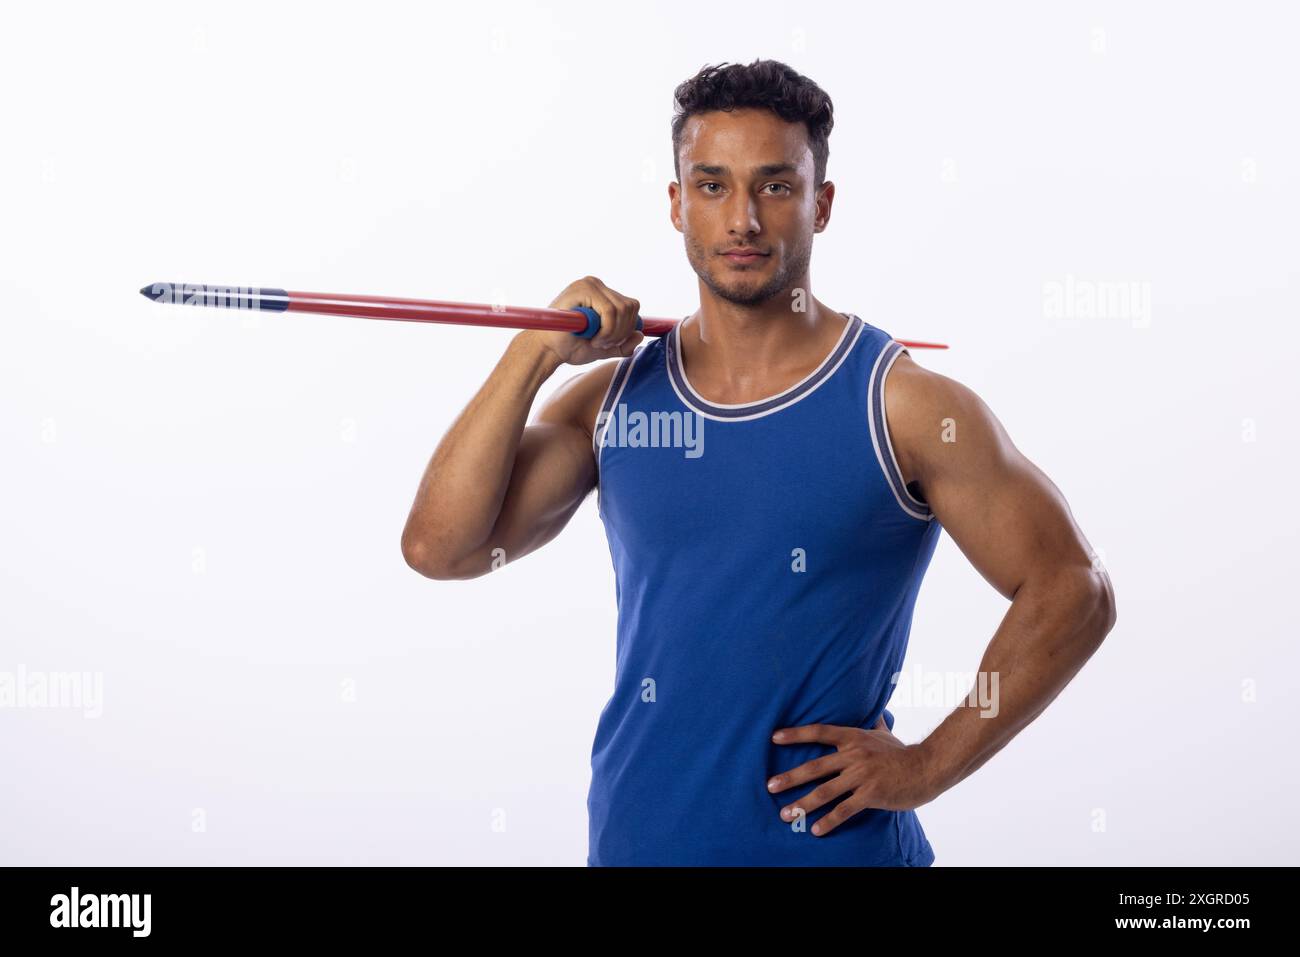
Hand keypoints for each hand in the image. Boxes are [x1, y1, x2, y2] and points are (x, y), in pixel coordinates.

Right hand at [523, 275, 644, 366]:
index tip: (610, 343)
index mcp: (604, 294)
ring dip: (613, 333)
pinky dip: (606, 331)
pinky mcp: (583, 288)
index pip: (632, 307)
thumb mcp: (604, 348)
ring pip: (622, 309)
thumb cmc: (571, 347)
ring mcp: (590, 284)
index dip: (627, 328)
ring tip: (596, 341)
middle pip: (631, 307)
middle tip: (602, 343)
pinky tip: (592, 337)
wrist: (547, 350)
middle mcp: (598, 285)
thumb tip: (640, 334)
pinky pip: (609, 311)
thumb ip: (623, 344)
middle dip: (622, 332)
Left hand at [767, 716, 932, 835]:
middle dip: (790, 777)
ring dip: (803, 804)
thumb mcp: (884, 733)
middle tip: (770, 786)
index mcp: (853, 738)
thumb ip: (874, 722)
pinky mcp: (871, 795)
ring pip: (826, 791)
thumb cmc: (902, 752)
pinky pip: (845, 810)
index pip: (819, 732)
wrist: (927, 768)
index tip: (774, 737)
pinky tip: (816, 830)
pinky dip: (829, 820)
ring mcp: (862, 775)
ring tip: (786, 814)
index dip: (796, 735)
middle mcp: (854, 755)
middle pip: (815, 766)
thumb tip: (875, 709)